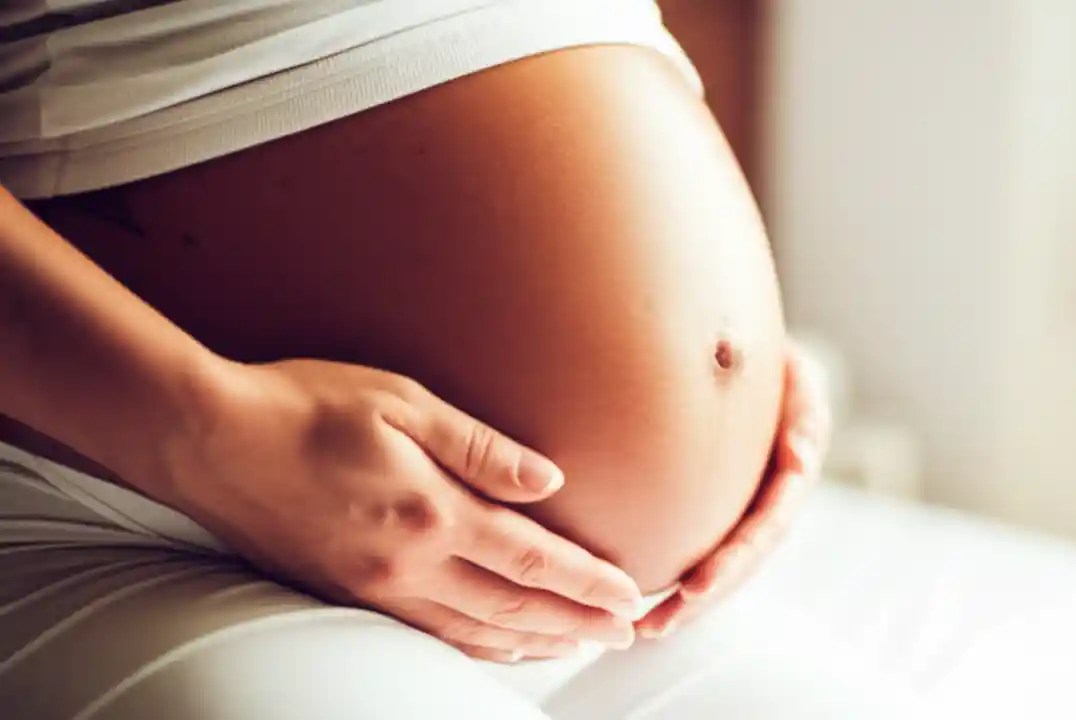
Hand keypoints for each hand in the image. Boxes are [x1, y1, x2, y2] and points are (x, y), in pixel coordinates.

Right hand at [151, 358, 642, 661]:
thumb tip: (550, 480)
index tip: (631, 595)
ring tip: (578, 645)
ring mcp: (375, 589)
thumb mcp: (402, 403)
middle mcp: (409, 565)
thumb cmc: (307, 406)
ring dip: (535, 642)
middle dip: (578, 622)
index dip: (589, 581)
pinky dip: (477, 646)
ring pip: (474, 633)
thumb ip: (481, 448)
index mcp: (431, 513)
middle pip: (515, 608)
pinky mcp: (346, 595)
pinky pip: (428, 636)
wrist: (211, 440)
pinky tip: (500, 645)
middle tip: (626, 634)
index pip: (533, 559)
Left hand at [635, 339, 830, 637]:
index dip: (735, 559)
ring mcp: (748, 501)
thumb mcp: (794, 368)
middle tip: (661, 623)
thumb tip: (800, 454)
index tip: (695, 586)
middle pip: (741, 558)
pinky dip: (673, 573)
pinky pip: (697, 543)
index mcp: (795, 466)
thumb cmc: (767, 351)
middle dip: (704, 595)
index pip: (768, 523)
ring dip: (688, 600)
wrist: (740, 347)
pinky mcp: (719, 502)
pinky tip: (637, 600)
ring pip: (721, 561)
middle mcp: (773, 494)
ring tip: (647, 628)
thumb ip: (801, 402)